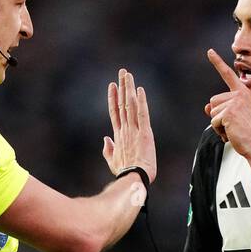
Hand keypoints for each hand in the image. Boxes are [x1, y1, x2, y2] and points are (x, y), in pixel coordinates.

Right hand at [103, 68, 155, 183]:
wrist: (133, 179)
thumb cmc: (124, 173)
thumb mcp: (112, 162)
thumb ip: (108, 149)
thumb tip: (105, 139)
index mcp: (118, 136)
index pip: (115, 112)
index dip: (113, 98)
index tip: (112, 86)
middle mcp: (124, 130)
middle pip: (122, 104)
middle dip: (122, 86)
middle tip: (122, 72)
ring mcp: (134, 131)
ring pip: (130, 105)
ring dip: (129, 88)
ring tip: (128, 74)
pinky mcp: (145, 134)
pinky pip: (142, 114)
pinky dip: (141, 102)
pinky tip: (139, 90)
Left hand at [204, 49, 250, 159]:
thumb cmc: (245, 133)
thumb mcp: (232, 118)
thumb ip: (219, 109)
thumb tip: (206, 107)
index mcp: (242, 93)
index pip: (227, 75)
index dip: (217, 62)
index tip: (209, 51)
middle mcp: (239, 94)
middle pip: (213, 101)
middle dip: (218, 116)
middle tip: (233, 125)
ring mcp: (235, 102)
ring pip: (212, 112)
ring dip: (218, 124)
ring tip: (233, 129)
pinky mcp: (229, 112)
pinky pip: (214, 121)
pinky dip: (219, 130)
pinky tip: (231, 133)